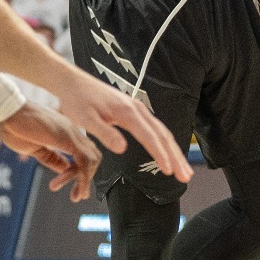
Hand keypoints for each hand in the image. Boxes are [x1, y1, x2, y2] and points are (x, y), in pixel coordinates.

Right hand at [0, 102, 95, 197]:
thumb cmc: (15, 126)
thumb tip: (64, 168)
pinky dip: (84, 177)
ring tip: (76, 195)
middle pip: (92, 157)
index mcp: (65, 133)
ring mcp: (71, 133)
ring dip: (84, 180)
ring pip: (91, 160)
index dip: (82, 173)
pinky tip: (79, 188)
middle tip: (76, 195)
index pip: (84, 154)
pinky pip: (84, 160)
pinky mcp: (67, 138)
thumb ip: (51, 158)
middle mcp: (72, 132)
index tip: (76, 188)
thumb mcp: (35, 148)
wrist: (7, 112)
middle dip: (86, 179)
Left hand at [47, 67, 189, 185]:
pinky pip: (155, 128)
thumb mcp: (86, 120)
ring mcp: (138, 109)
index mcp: (127, 112)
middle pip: (163, 135)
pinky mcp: (134, 111)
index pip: (150, 137)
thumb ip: (105, 134)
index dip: (161, 155)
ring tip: (183, 171)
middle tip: (186, 177)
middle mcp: (137, 109)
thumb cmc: (77, 101)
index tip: (169, 171)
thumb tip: (123, 149)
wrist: (73, 82)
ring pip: (162, 132)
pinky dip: (165, 143)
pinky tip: (169, 153)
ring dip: (174, 152)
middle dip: (176, 157)